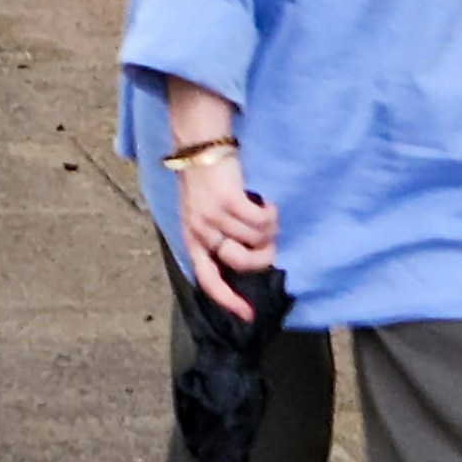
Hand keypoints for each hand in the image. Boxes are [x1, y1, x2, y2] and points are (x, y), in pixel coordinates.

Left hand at [169, 131, 278, 311]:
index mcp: (191, 239)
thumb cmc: (203, 182)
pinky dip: (270, 213)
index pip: (208, 280)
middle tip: (269, 241)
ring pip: (257, 239)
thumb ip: (215, 239)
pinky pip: (262, 221)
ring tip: (263, 212)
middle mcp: (201, 231)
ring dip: (269, 227)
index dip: (228, 300)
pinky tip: (265, 203)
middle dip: (263, 256)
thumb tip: (247, 259)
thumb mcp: (199, 215)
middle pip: (241, 263)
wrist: (199, 147)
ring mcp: (214, 217)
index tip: (247, 314)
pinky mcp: (229, 200)